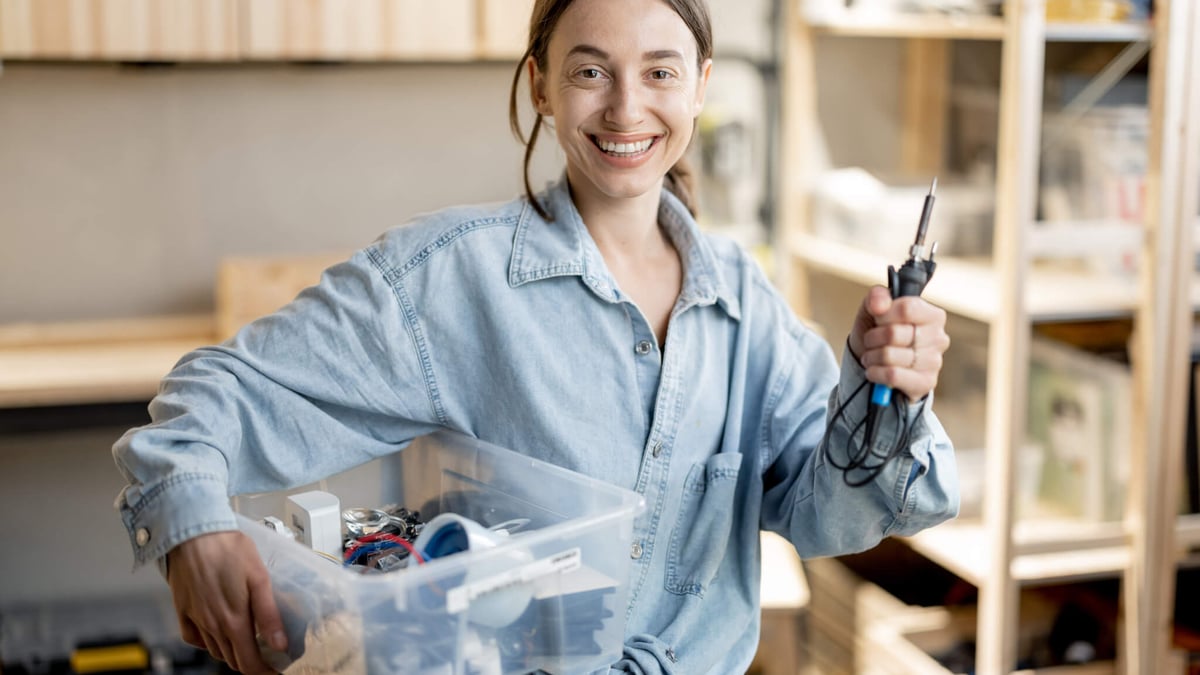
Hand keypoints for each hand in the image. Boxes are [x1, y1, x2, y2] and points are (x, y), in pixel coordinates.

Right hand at [167, 531, 286, 673]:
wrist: (192, 533)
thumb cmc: (228, 549)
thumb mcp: (259, 578)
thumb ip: (268, 615)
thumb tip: (279, 644)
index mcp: (233, 620)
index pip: (249, 662)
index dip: (264, 671)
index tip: (276, 670)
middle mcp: (212, 625)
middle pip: (233, 659)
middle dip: (251, 662)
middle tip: (266, 656)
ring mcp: (195, 619)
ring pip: (215, 650)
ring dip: (232, 652)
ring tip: (247, 643)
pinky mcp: (182, 610)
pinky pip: (194, 639)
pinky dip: (207, 642)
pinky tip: (216, 632)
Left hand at [848, 285, 948, 401]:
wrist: (878, 365)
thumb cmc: (879, 332)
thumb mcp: (873, 309)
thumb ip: (877, 296)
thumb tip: (879, 305)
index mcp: (933, 315)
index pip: (906, 308)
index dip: (884, 314)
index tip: (878, 319)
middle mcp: (939, 337)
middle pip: (894, 333)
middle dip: (872, 337)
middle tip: (870, 341)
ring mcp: (934, 362)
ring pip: (889, 355)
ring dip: (871, 356)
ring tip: (871, 356)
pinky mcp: (925, 383)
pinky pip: (892, 375)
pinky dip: (875, 373)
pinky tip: (873, 371)